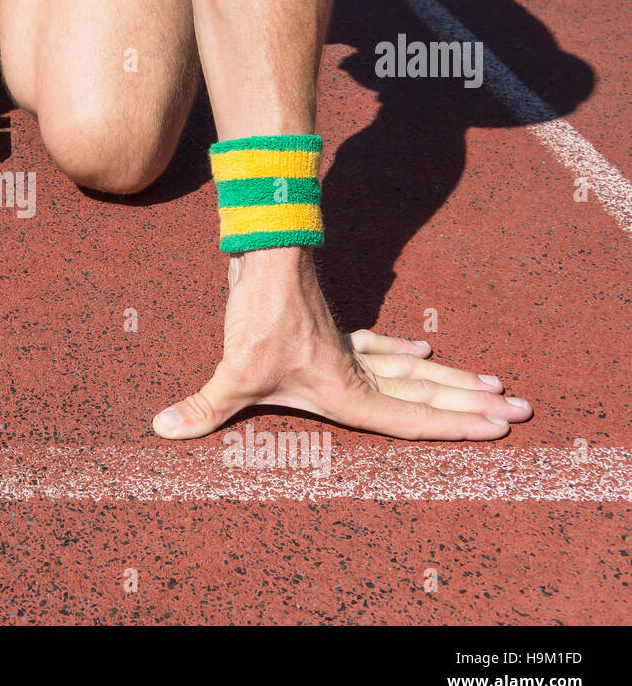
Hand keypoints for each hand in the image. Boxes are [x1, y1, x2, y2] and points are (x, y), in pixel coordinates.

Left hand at [152, 247, 530, 440]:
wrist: (268, 255)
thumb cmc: (261, 316)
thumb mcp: (234, 372)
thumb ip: (205, 407)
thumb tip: (162, 431)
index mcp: (346, 392)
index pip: (410, 421)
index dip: (452, 429)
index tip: (497, 430)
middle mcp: (357, 372)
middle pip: (427, 394)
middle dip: (471, 406)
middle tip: (521, 410)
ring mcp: (349, 348)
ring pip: (411, 370)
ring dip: (451, 379)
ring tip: (491, 384)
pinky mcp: (333, 329)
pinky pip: (380, 348)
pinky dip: (402, 354)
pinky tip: (420, 354)